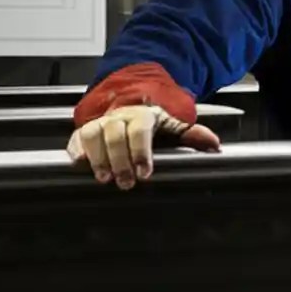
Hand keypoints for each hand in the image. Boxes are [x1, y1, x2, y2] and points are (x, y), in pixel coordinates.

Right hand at [66, 104, 221, 189]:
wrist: (129, 109)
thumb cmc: (152, 125)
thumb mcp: (172, 128)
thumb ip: (191, 135)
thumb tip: (214, 145)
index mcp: (142, 115)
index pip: (140, 131)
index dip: (141, 152)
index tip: (145, 173)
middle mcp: (119, 117)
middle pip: (115, 134)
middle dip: (120, 160)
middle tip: (125, 182)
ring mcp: (100, 124)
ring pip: (93, 134)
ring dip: (97, 157)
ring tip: (103, 178)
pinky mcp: (84, 132)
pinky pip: (76, 138)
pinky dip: (76, 150)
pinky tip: (79, 163)